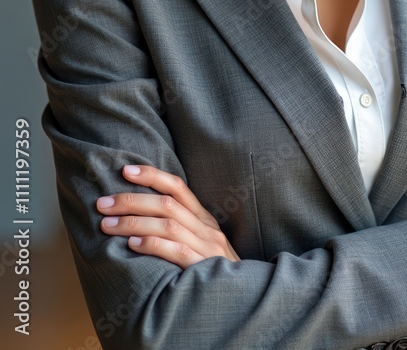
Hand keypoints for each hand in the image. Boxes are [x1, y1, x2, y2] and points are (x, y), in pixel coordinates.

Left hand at [96, 164, 240, 267]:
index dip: (151, 175)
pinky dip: (153, 245)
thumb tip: (141, 213)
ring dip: (133, 223)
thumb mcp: (201, 241)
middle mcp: (206, 227)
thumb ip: (180, 227)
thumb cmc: (213, 269)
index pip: (177, 186)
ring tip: (107, 225)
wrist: (243, 296)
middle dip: (131, 201)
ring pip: (168, 225)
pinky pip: (176, 252)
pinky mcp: (204, 267)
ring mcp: (207, 246)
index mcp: (204, 217)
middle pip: (166, 204)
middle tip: (102, 204)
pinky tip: (132, 246)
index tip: (125, 170)